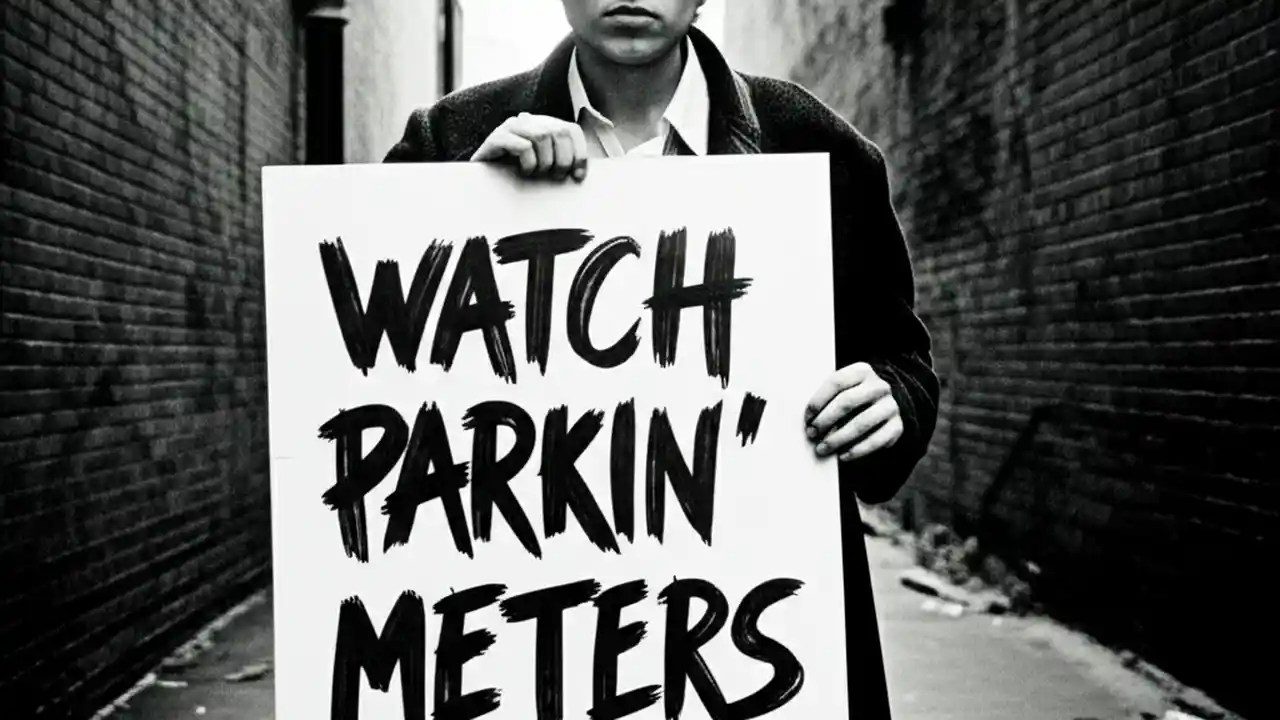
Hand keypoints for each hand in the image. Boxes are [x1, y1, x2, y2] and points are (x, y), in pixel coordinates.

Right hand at [470, 112, 588, 181]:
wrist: (481, 182)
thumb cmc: (514, 175)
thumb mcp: (543, 167)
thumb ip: (560, 161)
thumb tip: (580, 171)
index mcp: (542, 125)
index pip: (571, 130)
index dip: (580, 153)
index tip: (578, 176)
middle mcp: (528, 121)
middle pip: (559, 131)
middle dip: (563, 159)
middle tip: (556, 176)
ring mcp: (510, 127)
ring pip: (542, 136)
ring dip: (545, 162)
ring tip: (537, 174)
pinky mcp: (495, 138)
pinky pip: (522, 145)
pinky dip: (528, 162)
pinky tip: (523, 172)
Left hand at [804, 362, 902, 461]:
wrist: (885, 406)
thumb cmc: (853, 398)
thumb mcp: (843, 389)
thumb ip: (828, 396)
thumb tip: (807, 417)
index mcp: (862, 371)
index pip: (836, 382)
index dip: (818, 401)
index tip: (807, 417)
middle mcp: (879, 386)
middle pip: (847, 402)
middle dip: (825, 420)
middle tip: (811, 434)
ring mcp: (890, 406)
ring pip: (861, 423)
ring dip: (838, 438)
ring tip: (823, 448)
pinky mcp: (897, 426)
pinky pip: (876, 440)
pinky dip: (857, 450)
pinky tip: (843, 456)